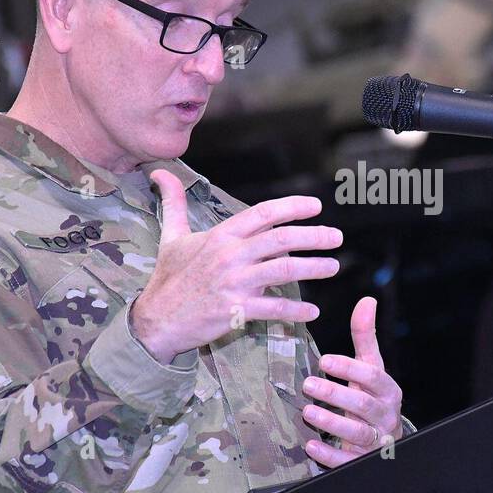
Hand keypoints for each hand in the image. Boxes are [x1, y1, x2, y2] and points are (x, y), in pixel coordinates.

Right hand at [131, 169, 343, 361]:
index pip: (263, 213)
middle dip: (314, 236)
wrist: (155, 321)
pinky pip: (273, 309)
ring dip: (313, 268)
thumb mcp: (171, 237)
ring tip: (333, 266)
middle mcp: (229, 256)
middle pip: (281, 240)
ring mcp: (233, 283)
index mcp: (220, 236)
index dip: (292, 207)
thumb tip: (160, 171)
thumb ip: (174, 203)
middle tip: (337, 236)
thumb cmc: (168, 278)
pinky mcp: (235, 311)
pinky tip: (313, 311)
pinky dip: (295, 311)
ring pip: (283, 271)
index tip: (316, 206)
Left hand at [301, 296, 403, 467]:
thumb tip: (367, 300)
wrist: (384, 440)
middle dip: (335, 394)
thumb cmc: (372, 396)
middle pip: (363, 405)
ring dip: (331, 422)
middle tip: (307, 384)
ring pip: (357, 433)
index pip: (373, 376)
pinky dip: (330, 454)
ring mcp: (375, 440)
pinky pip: (347, 461)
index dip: (349, 368)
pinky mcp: (362, 460)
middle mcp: (385, 415)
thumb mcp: (371, 367)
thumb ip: (366, 337)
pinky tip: (311, 445)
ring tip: (307, 412)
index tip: (324, 360)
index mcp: (388, 390)